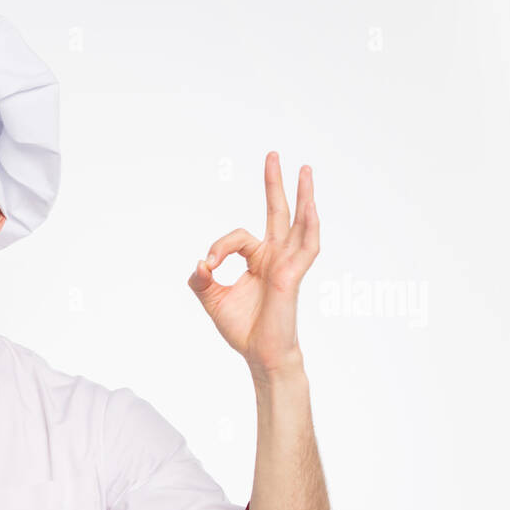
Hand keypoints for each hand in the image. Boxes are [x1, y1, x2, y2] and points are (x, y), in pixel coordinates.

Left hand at [186, 152, 318, 376]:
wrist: (260, 355)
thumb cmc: (243, 329)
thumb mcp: (213, 299)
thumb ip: (202, 280)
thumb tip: (200, 264)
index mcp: (258, 260)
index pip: (238, 237)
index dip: (219, 247)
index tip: (207, 265)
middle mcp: (275, 257)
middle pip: (278, 213)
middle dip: (274, 184)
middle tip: (272, 154)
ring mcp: (287, 264)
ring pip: (298, 223)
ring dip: (302, 196)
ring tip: (304, 170)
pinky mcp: (291, 276)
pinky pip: (306, 247)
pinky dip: (309, 226)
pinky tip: (310, 205)